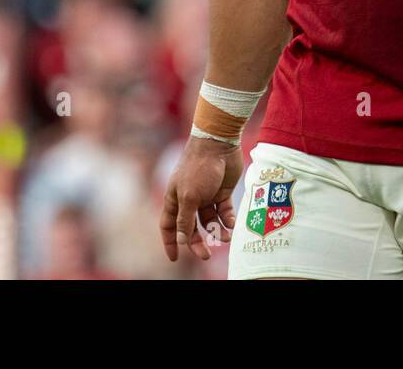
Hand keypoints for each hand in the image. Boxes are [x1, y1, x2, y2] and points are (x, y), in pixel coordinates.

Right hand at [160, 135, 243, 261]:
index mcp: (175, 199)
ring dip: (217, 231)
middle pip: (191, 227)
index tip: (174, 259)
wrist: (218, 143)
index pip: (169, 225)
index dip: (170, 242)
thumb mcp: (189, 197)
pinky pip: (224, 211)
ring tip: (226, 238)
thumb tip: (181, 240)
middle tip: (206, 255)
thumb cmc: (198, 168)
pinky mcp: (222, 191)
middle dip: (197, 242)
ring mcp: (206, 195)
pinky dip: (228, 219)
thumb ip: (185, 220)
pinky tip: (232, 224)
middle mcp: (189, 199)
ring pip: (210, 221)